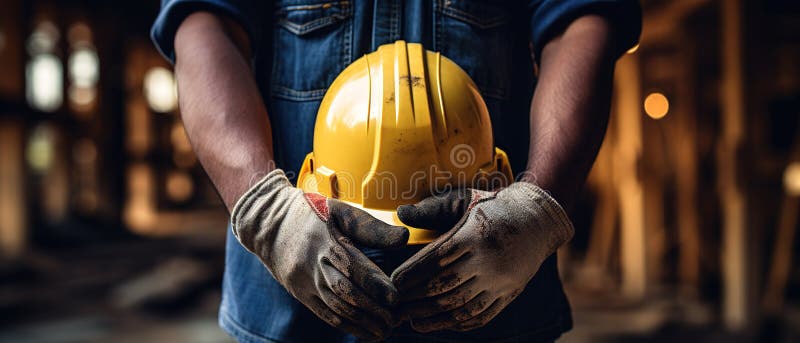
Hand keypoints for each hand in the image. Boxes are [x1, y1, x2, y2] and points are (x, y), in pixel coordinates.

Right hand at [231, 169, 408, 339]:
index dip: (374, 284)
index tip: (395, 297)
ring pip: (335, 307)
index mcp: (324, 241)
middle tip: (394, 320)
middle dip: (372, 309)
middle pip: (344, 292)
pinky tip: (364, 332)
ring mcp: (304, 282)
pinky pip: (324, 313)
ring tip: (384, 331)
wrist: (267, 223)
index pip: (352, 266)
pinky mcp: (300, 293)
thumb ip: (371, 226)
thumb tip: (404, 238)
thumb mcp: (339, 210)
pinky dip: (345, 325)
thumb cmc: (312, 213)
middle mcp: (312, 264)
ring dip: (361, 322)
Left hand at [390, 182, 573, 331]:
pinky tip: (441, 324)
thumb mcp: (464, 199)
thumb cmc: (493, 206)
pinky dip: (459, 323)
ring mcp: (500, 281)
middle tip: (395, 306)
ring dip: (434, 318)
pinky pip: (482, 316)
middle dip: (416, 300)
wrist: (538, 219)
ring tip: (412, 322)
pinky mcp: (510, 293)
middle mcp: (488, 261)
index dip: (412, 275)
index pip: (435, 261)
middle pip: (444, 287)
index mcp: (474, 236)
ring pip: (461, 306)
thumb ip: (432, 208)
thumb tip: (402, 214)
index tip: (394, 283)